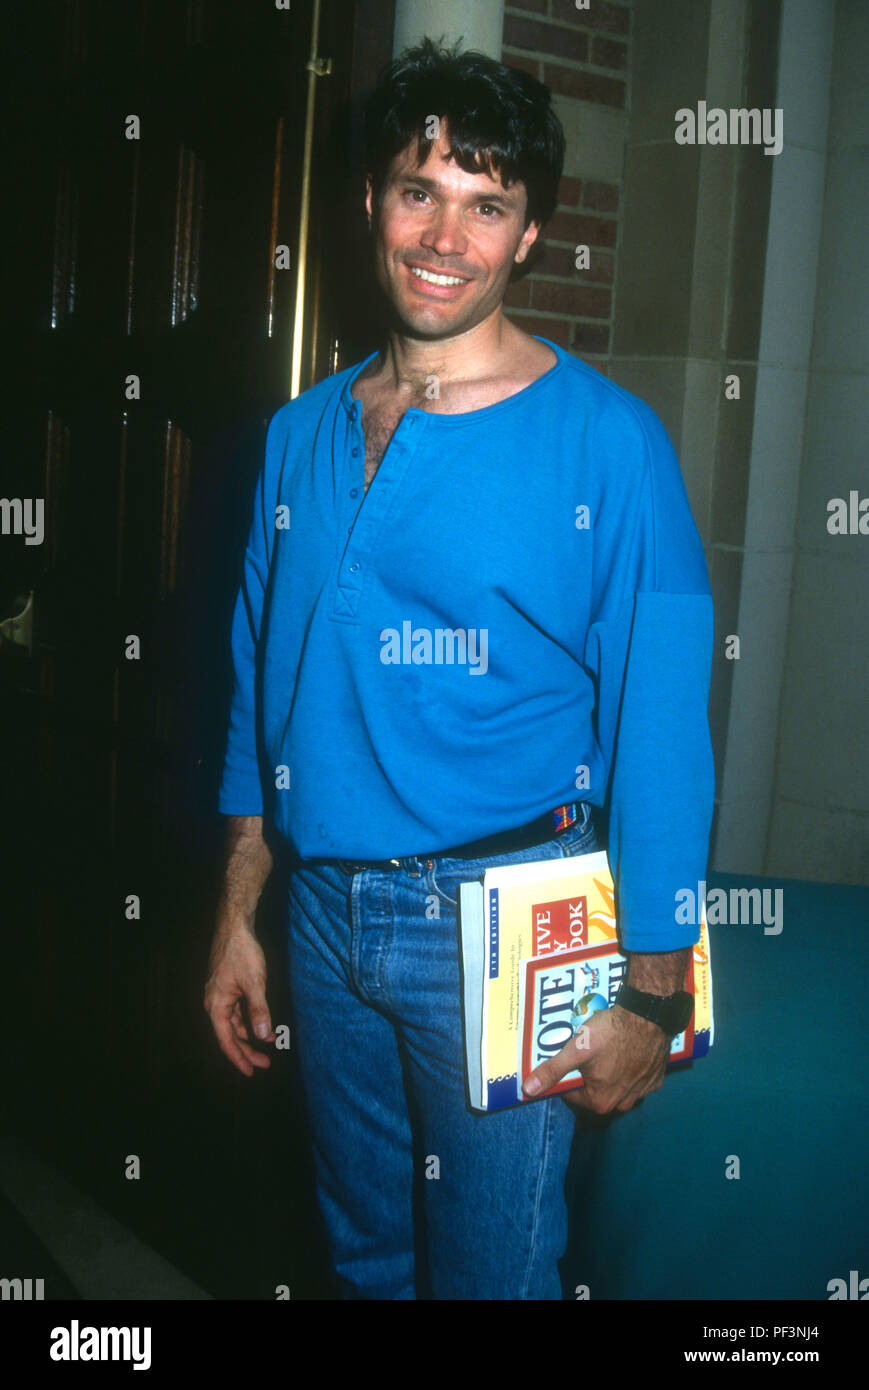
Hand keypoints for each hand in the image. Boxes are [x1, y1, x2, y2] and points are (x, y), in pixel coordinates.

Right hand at [203, 920, 275, 1076]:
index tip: (251, 1072)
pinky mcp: (227, 987)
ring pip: (234, 1024)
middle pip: (229, 1035)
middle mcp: (215, 1003)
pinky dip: (249, 1021)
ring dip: (249, 1036)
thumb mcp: (255, 982)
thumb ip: (259, 1010)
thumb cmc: (242, 952)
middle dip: (247, 1051)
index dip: (239, 1058)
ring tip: (267, 1047)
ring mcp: (220, 995)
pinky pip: (237, 1012)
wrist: (235, 927)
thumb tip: (264, 1036)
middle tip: (265, 1064)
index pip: (226, 1040)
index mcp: (216, 1005)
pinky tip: (262, 1024)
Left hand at [522, 1004, 670, 1113]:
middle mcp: (622, 1103)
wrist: (647, 1016)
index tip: (567, 1058)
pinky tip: (627, 1051)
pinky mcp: (656, 1079)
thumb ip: (552, 1071)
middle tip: (586, 1051)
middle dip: (589, 1075)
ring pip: (618, 1086)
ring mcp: (642, 1092)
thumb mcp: (576, 1050)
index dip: (565, 1076)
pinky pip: (638, 1078)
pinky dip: (631, 1069)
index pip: (572, 1094)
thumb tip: (528, 1089)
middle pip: (596, 1091)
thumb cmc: (610, 1034)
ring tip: (606, 1049)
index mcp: (600, 1101)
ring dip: (611, 1073)